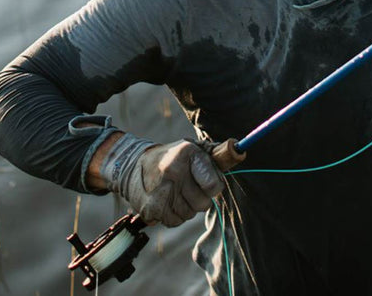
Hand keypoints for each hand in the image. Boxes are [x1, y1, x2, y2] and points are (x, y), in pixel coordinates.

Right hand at [104, 137, 223, 226]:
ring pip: (189, 214)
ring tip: (174, 193)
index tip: (207, 183)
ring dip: (186, 208)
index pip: (214, 185)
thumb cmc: (172, 159)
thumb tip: (240, 151)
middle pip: (204, 204)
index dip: (213, 187)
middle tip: (187, 187)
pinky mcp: (152, 207)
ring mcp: (162, 190)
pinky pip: (175, 221)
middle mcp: (174, 171)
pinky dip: (173, 215)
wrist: (131, 165)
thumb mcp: (192, 150)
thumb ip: (215, 155)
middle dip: (199, 199)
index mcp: (187, 154)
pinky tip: (165, 201)